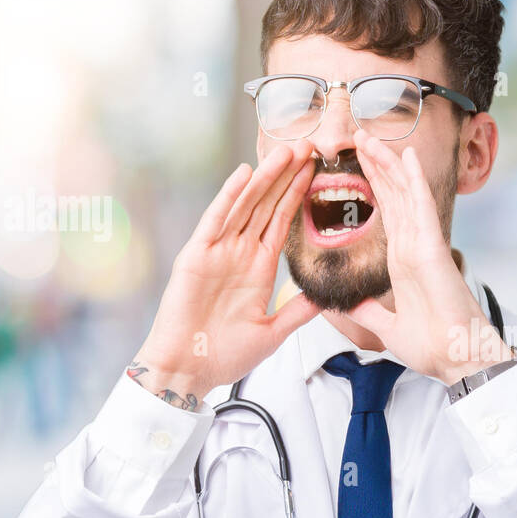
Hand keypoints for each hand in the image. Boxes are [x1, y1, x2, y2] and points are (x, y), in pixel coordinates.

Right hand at [130, 140, 319, 407]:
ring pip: (246, 206)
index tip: (316, 171)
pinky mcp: (196, 256)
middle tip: (308, 147)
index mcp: (258, 268)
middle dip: (287, 177)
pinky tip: (245, 173)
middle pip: (267, 205)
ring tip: (286, 151)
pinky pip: (215, 220)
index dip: (298, 195)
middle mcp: (239, 253)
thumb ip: (298, 311)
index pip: (282, 222)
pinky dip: (230, 197)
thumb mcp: (273, 332)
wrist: (189, 370)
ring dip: (265, 178)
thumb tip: (327, 297)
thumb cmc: (224, 355)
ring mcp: (217, 252)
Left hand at [346, 129, 511, 385]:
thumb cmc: (434, 347)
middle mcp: (414, 247)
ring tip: (368, 136)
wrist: (456, 361)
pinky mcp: (433, 249)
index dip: (374, 187)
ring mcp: (424, 245)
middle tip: (358, 136)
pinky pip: (421, 207)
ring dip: (387, 163)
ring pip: (403, 194)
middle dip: (376, 165)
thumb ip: (368, 312)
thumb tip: (346, 305)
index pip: (387, 214)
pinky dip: (414, 180)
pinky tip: (406, 155)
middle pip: (393, 196)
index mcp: (404, 262)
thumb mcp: (387, 328)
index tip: (358, 163)